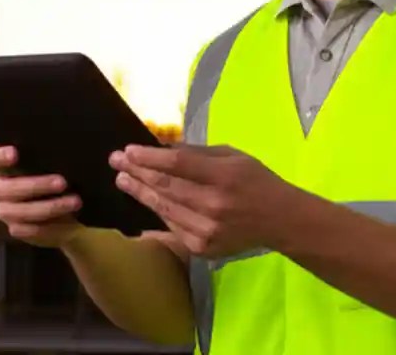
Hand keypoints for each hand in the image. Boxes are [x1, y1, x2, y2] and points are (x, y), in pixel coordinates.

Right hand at [0, 145, 81, 246]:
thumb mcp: (58, 168)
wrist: (71, 211)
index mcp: (4, 168)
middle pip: (6, 188)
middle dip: (35, 185)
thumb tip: (66, 148)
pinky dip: (49, 225)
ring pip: (19, 211)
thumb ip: (54, 159)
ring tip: (75, 201)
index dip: (1, 156)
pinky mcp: (17, 229)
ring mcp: (6, 211)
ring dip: (49, 207)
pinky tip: (67, 220)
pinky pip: (28, 229)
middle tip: (63, 182)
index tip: (16, 153)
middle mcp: (0, 189)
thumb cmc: (61, 180)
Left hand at [108, 144, 302, 258]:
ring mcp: (206, 230)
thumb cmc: (255, 181)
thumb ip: (197, 153)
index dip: (149, 157)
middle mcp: (213, 205)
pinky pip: (172, 226)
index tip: (128, 150)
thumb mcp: (233, 156)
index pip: (177, 164)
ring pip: (164, 208)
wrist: (279, 220)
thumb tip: (161, 148)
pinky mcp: (202, 247)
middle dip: (137, 172)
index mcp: (224, 176)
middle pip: (165, 186)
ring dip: (140, 192)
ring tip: (122, 180)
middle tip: (116, 161)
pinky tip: (145, 199)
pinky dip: (158, 211)